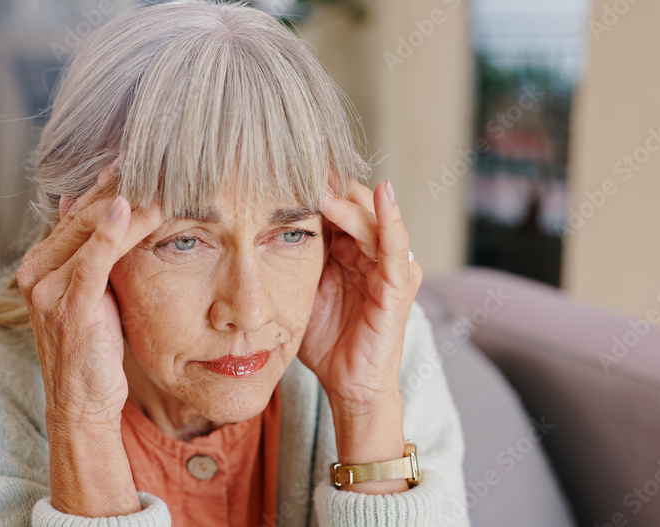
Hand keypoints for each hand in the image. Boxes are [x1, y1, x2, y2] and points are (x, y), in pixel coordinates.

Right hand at [16, 156, 162, 429]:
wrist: (81, 403)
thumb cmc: (92, 350)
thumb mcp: (88, 295)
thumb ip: (89, 253)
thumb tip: (92, 203)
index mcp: (38, 264)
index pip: (76, 212)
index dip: (108, 186)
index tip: (139, 160)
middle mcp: (36, 270)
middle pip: (82, 213)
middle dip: (120, 185)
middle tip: (155, 158)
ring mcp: (48, 287)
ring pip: (90, 229)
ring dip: (127, 200)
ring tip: (159, 177)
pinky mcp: (69, 304)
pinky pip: (94, 258)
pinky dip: (112, 230)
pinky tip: (129, 207)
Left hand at [297, 179, 421, 414]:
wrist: (348, 385)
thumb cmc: (326, 341)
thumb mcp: (301, 289)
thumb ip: (293, 258)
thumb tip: (260, 223)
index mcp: (349, 252)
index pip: (336, 208)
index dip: (316, 186)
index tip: (286, 163)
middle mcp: (373, 253)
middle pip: (355, 206)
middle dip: (331, 185)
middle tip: (303, 163)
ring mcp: (390, 267)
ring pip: (372, 219)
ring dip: (348, 199)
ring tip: (324, 181)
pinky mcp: (399, 284)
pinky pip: (396, 245)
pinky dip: (392, 217)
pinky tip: (383, 193)